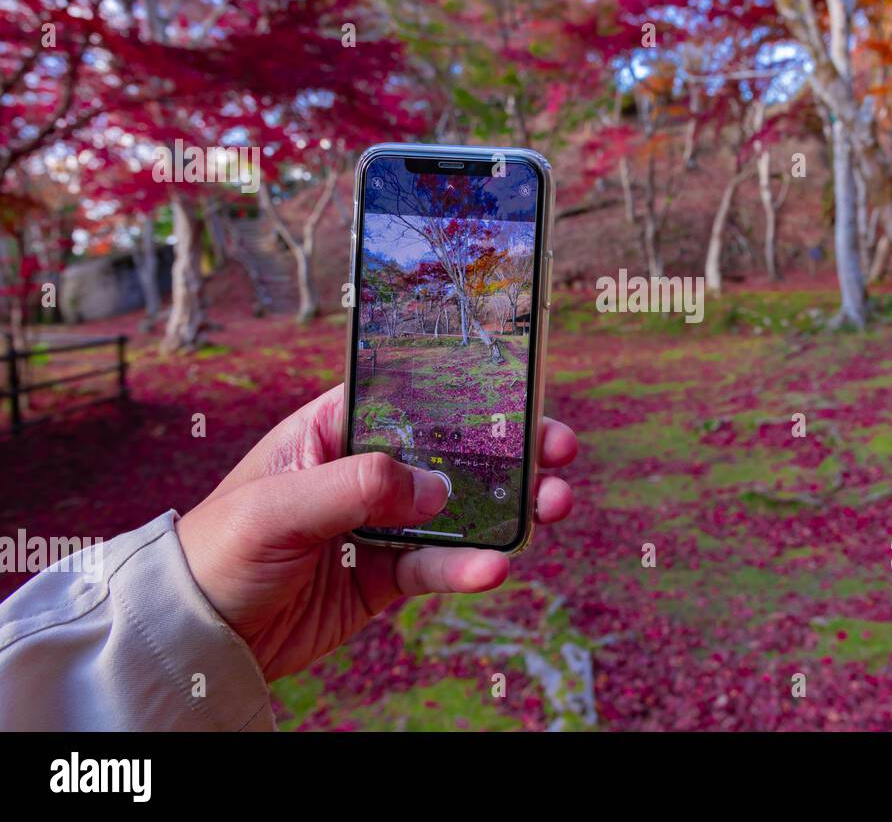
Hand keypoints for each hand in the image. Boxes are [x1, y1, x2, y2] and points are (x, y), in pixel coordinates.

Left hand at [176, 385, 577, 681]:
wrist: (196, 637)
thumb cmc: (218, 550)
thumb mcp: (278, 506)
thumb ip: (356, 487)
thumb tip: (437, 487)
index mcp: (333, 430)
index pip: (412, 396)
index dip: (469, 391)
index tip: (520, 392)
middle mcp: (364, 471)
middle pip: (452, 451)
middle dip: (510, 449)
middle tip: (559, 451)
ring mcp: (379, 525)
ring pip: (459, 510)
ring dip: (510, 507)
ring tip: (555, 506)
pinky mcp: (385, 578)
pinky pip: (438, 567)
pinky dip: (469, 568)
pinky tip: (495, 568)